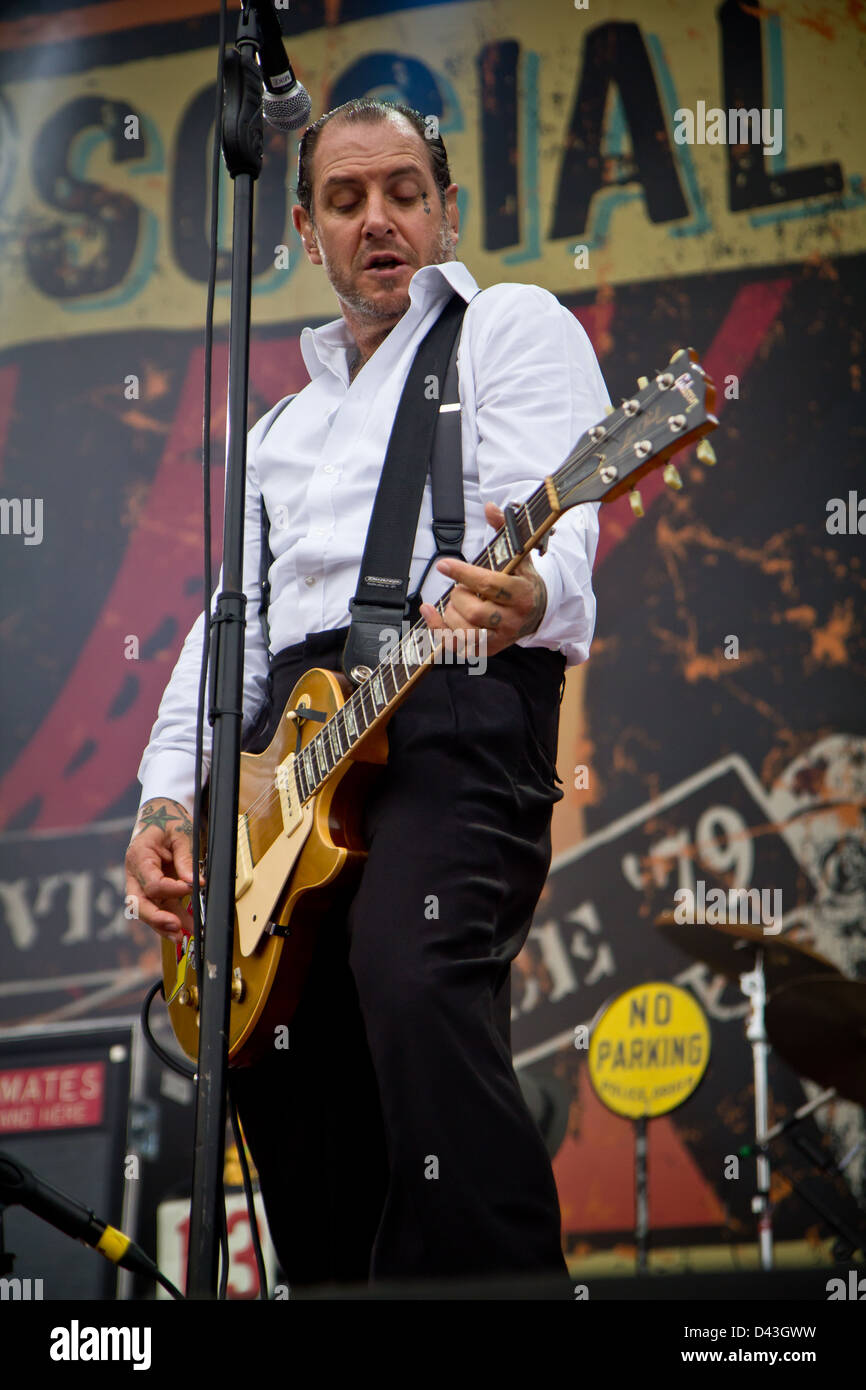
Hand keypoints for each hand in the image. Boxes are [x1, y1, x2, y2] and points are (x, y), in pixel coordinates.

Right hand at [125, 798, 197, 940]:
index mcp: (139, 856)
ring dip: (164, 926)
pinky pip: (159, 908)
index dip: (172, 889)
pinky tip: (184, 929)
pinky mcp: (152, 890)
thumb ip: (185, 857)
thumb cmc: (168, 821)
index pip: (152, 882)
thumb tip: (194, 882)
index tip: (192, 888)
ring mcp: (142, 883)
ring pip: (148, 911)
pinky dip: (170, 920)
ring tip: (183, 936)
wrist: (160, 815)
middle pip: (139, 903)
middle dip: (157, 918)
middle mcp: (135, 873)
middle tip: (176, 928)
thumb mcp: (181, 832)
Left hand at [419, 502, 547, 658]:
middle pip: (474, 611)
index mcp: (523, 594)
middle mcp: (513, 620)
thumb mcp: (518, 554)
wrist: (537, 612)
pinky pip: (457, 647)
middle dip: (459, 595)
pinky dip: (438, 629)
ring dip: (450, 613)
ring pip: (464, 631)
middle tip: (460, 588)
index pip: (490, 585)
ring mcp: (500, 639)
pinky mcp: (487, 651)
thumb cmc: (522, 579)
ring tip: (456, 601)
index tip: (444, 565)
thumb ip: (505, 530)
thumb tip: (491, 507)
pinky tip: (429, 612)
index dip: (463, 574)